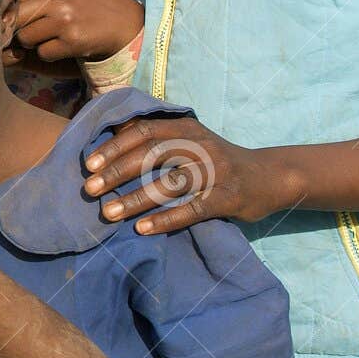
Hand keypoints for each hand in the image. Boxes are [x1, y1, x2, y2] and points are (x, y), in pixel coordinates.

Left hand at [8, 0, 143, 61]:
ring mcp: (64, 18)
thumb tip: (2, 2)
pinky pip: (43, 53)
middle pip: (13, 16)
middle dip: (16, 27)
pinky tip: (65, 46)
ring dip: (33, 43)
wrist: (129, 22)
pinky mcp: (72, 40)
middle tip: (26, 30)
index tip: (4, 11)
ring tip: (51, 36)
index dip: (2, 1)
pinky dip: (49, 53)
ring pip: (25, 38)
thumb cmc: (93, 2)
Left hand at [82, 115, 295, 234]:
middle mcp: (200, 145)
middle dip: (118, 171)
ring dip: (136, 199)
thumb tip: (109, 133)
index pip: (144, 131)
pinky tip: (142, 229)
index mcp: (185, 128)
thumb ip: (156, 136)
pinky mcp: (228, 198)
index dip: (115, 146)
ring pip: (170, 184)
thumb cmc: (216, 159)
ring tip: (109, 212)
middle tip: (90, 189)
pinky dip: (166, 220)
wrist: (269, 177)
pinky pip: (193, 210)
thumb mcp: (189, 139)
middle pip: (153, 154)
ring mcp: (216, 171)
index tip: (89, 164)